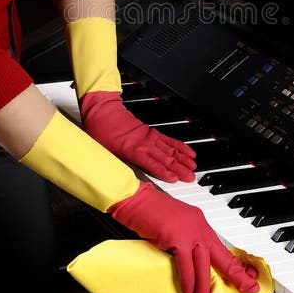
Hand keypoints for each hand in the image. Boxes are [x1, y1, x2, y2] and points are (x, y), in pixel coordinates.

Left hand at [80, 90, 195, 182]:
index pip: (152, 163)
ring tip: (193, 167)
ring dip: (183, 159)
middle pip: (165, 157)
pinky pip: (169, 140)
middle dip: (179, 168)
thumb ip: (116, 166)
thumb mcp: (103, 152)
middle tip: (190, 177)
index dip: (164, 172)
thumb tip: (120, 181)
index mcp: (132, 150)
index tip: (175, 178)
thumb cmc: (101, 131)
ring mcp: (149, 137)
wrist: (103, 111)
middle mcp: (144, 143)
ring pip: (170, 149)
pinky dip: (180, 146)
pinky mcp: (151, 132)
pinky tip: (188, 152)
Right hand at [109, 181, 259, 292]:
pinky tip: (188, 292)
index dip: (234, 265)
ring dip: (204, 287)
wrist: (134, 199)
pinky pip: (186, 264)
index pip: (221, 248)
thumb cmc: (149, 213)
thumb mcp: (175, 228)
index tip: (246, 278)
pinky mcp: (176, 237)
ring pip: (203, 264)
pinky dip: (187, 280)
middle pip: (221, 256)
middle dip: (235, 275)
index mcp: (200, 224)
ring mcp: (189, 231)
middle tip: (247, 290)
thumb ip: (185, 242)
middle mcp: (199, 226)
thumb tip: (191, 267)